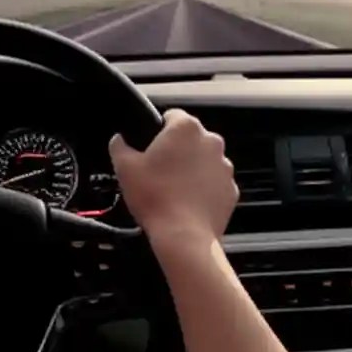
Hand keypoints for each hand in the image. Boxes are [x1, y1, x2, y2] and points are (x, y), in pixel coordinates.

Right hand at [109, 108, 237, 244]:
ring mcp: (225, 166)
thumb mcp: (125, 168)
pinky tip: (187, 203)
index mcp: (186, 128)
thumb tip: (119, 139)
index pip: (171, 116)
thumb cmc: (155, 197)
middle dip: (177, 150)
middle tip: (158, 171)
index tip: (149, 148)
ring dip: (191, 169)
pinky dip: (204, 189)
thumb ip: (119, 145)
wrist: (184, 235)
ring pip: (204, 161)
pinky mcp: (232, 189)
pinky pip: (214, 183)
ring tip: (172, 189)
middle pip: (190, 139)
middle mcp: (211, 141)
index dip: (157, 131)